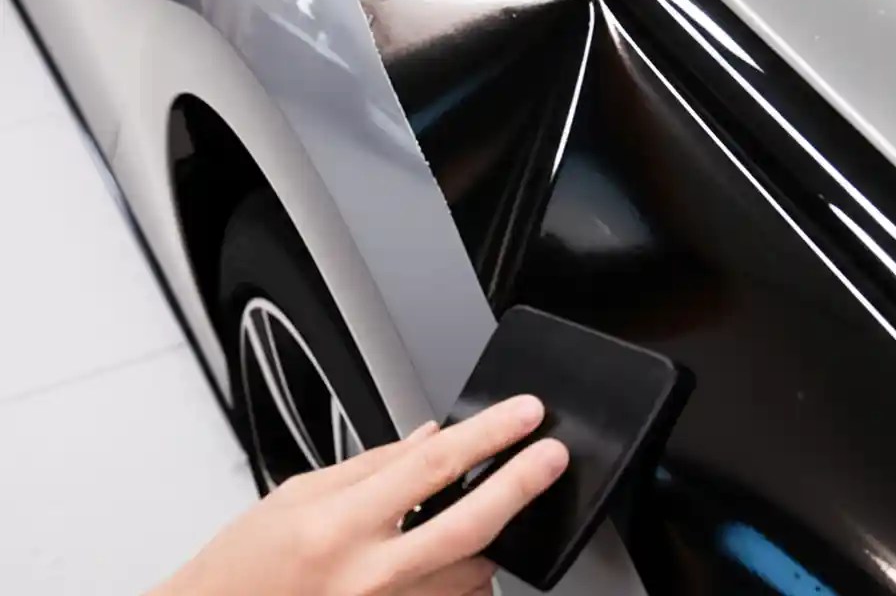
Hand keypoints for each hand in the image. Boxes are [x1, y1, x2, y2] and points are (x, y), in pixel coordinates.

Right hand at [149, 395, 568, 595]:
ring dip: (488, 541)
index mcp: (336, 526)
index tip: (523, 415)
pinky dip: (465, 580)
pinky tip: (455, 562)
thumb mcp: (297, 496)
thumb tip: (434, 438)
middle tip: (551, 457)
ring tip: (481, 517)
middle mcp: (365, 577)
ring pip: (471, 576)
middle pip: (468, 528)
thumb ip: (373, 467)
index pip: (431, 467)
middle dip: (519, 486)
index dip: (488, 436)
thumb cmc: (244, 567)